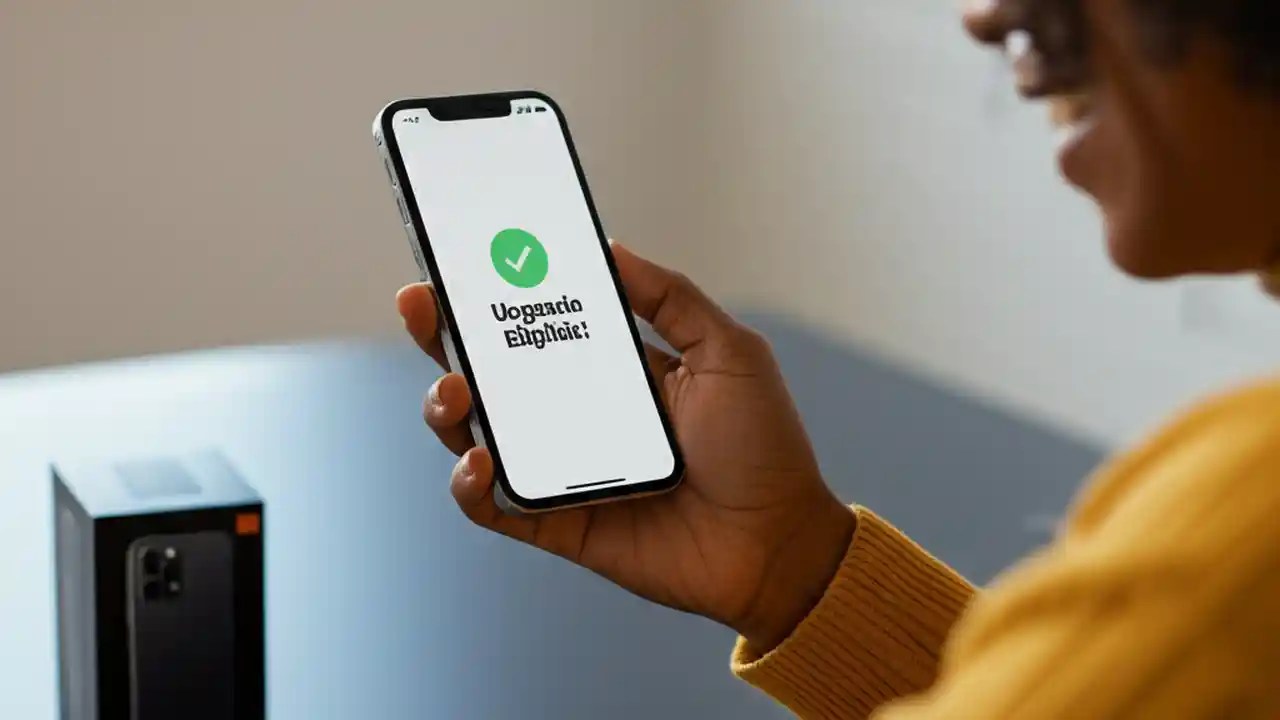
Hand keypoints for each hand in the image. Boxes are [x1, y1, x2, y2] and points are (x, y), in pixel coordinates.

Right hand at [396, 242, 854, 650]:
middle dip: (445, 337)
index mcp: (614, 370)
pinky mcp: (558, 523)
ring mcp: (563, 470)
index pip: (539, 325)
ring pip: (479, 434)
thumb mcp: (728, 352)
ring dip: (448, 409)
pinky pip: (496, 505)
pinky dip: (471, 486)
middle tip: (422, 307)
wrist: (778, 542)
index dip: (495, 295)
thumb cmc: (763, 447)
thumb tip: (609, 248)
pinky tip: (480, 461)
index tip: (459, 261)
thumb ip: (670, 298)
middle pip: (491, 373)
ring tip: (452, 391)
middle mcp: (579, 415)